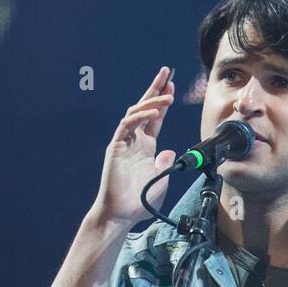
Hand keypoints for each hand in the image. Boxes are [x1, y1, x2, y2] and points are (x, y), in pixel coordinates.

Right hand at [89, 66, 176, 227]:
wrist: (121, 214)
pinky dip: (140, 118)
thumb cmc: (139, 201)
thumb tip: (170, 151)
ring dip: (152, 103)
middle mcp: (134, 140)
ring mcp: (124, 142)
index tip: (172, 87)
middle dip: (155, 90)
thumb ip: (166, 164)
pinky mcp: (116, 147)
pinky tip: (152, 113)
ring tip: (167, 97)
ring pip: (136, 113)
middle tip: (166, 73)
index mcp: (145, 146)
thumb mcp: (160, 180)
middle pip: (144, 108)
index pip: (155, 118)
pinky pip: (127, 126)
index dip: (163, 102)